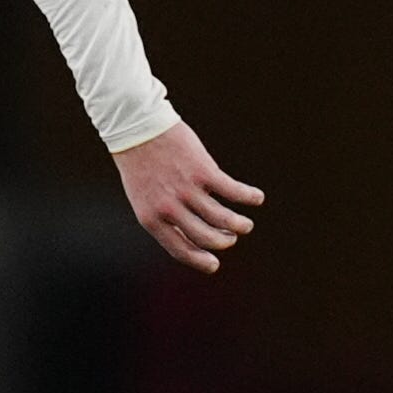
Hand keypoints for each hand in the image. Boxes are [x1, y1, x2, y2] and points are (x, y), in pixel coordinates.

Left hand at [114, 120, 262, 272]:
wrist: (136, 128)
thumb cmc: (141, 165)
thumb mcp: (143, 198)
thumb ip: (164, 218)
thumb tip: (193, 238)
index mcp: (151, 218)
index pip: (180, 249)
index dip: (200, 261)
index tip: (215, 264)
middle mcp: (169, 208)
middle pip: (207, 238)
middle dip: (224, 241)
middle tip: (231, 235)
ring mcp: (186, 190)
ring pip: (224, 219)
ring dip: (240, 225)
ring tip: (245, 225)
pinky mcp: (202, 171)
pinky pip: (233, 191)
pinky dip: (249, 196)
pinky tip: (256, 197)